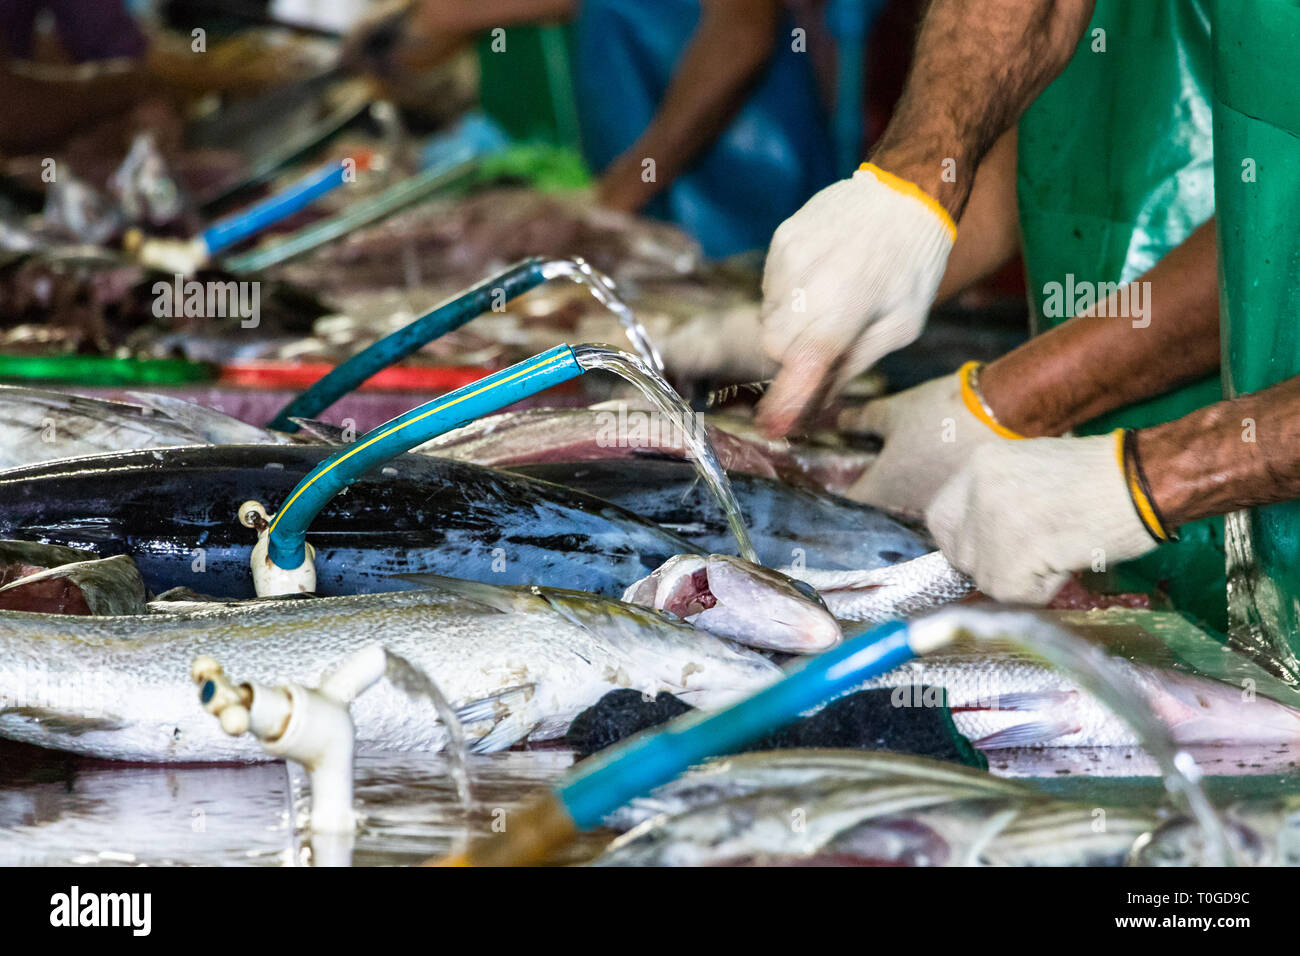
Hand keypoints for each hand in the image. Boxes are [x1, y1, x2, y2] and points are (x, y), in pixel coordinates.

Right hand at [755, 163, 955, 435]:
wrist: (906, 189)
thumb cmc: (913, 265)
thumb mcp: (900, 327)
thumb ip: (853, 364)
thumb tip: (819, 401)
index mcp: (840, 316)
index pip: (797, 371)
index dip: (782, 403)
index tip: (772, 426)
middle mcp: (805, 289)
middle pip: (775, 348)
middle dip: (795, 355)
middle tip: (828, 341)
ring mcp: (787, 261)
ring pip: (770, 316)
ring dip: (793, 322)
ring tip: (832, 298)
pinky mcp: (781, 240)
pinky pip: (772, 285)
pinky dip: (791, 293)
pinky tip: (824, 275)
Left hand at [840, 362, 1022, 518]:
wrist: (1007, 417)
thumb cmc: (941, 415)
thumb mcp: (894, 410)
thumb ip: (862, 420)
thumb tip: (841, 421)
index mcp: (884, 489)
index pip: (848, 499)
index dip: (837, 484)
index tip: (833, 470)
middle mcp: (907, 505)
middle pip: (879, 499)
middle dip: (870, 478)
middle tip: (864, 454)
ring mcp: (936, 503)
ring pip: (907, 494)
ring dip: (900, 476)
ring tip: (900, 447)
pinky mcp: (961, 494)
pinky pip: (934, 489)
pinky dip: (926, 474)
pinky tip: (930, 450)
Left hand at [925, 432, 1159, 603]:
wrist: (1143, 480)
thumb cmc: (1101, 477)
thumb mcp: (1031, 469)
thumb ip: (998, 498)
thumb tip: (983, 540)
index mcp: (979, 464)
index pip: (940, 518)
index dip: (962, 542)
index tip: (989, 550)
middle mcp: (976, 490)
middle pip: (958, 553)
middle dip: (989, 565)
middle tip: (1031, 555)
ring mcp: (992, 523)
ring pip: (987, 578)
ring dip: (1021, 578)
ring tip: (1059, 550)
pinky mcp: (1013, 555)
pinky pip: (1014, 595)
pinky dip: (1041, 590)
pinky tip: (1066, 561)